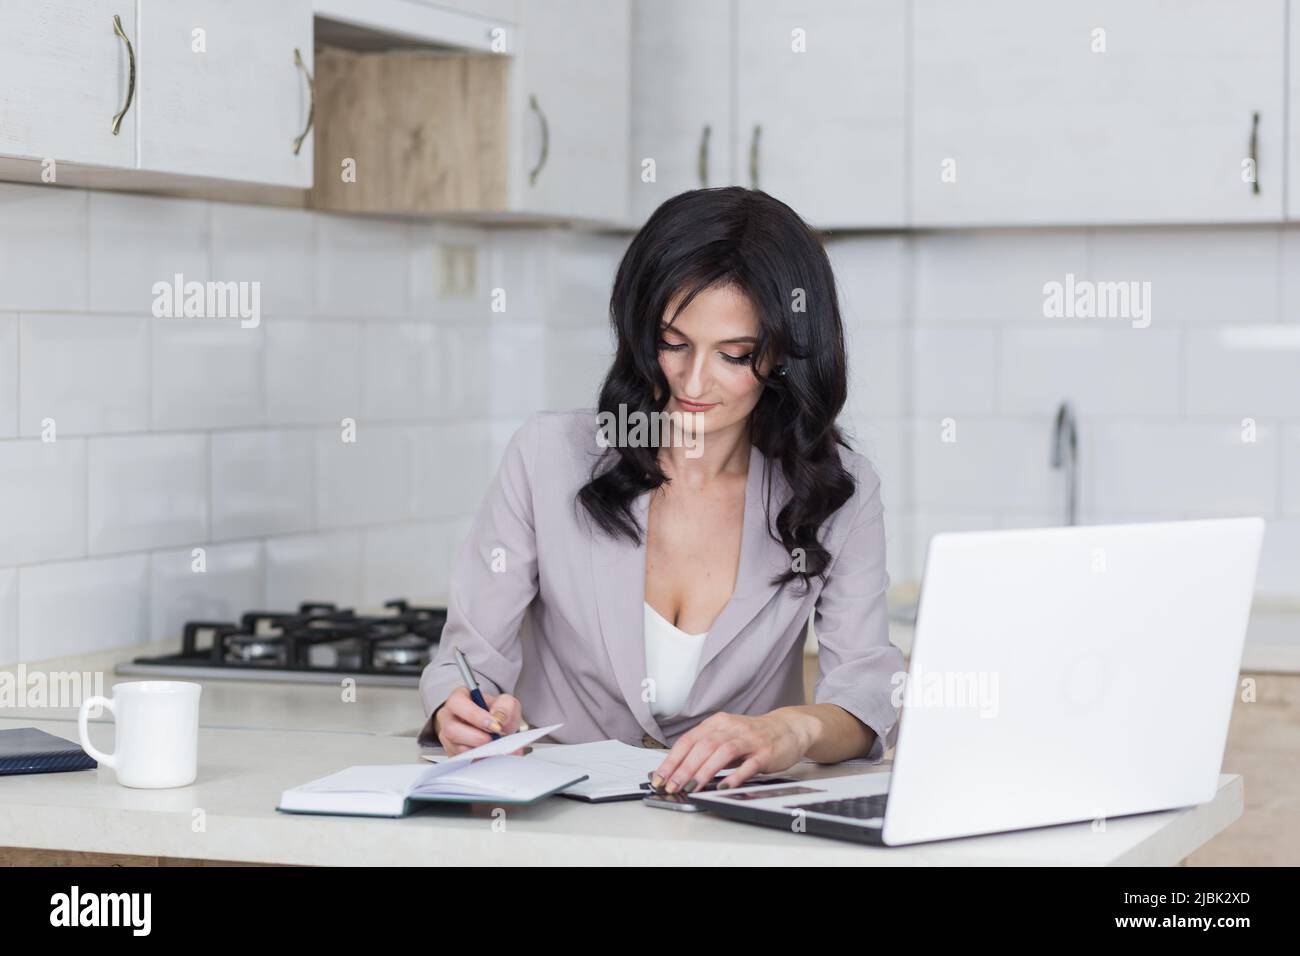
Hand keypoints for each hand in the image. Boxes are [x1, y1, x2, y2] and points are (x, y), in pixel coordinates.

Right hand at [433, 687, 523, 755]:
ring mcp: (447, 737)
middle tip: (493, 739)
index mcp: (459, 699)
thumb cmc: (496, 714)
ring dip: (478, 749)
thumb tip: (498, 716)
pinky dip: (478, 758)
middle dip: (476, 737)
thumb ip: (505, 705)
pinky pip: (461, 759)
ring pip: (456, 747)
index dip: (475, 715)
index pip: (457, 703)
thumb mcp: (506, 703)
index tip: (493, 725)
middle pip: (451, 729)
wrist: (497, 730)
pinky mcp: (452, 753)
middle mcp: (448, 717)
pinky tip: (488, 753)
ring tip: (493, 745)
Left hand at [649, 710, 817, 793]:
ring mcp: (749, 739)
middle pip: (702, 746)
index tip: (659, 778)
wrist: (788, 728)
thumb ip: (705, 751)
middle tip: (671, 786)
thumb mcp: (725, 737)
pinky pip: (749, 764)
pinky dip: (736, 775)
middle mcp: (731, 728)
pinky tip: (725, 787)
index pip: (688, 740)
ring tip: (691, 787)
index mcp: (717, 723)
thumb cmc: (752, 736)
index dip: (671, 760)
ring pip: (722, 752)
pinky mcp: (766, 752)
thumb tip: (676, 771)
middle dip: (684, 768)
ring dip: (704, 771)